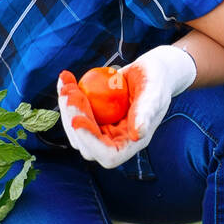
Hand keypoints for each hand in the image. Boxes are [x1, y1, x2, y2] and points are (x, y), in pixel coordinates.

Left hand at [56, 44, 196, 168]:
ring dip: (66, 106)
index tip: (77, 119)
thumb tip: (138, 135)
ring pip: (75, 127)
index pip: (108, 154)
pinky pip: (75, 110)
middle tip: (70, 93)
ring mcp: (102, 128)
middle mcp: (114, 140)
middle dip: (72, 118)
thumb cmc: (158, 79)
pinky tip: (65, 79)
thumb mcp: (154, 93)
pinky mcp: (94, 115)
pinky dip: (68, 95)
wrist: (153, 69)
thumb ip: (146, 113)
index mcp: (131, 142)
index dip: (90, 142)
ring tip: (66, 82)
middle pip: (85, 142)